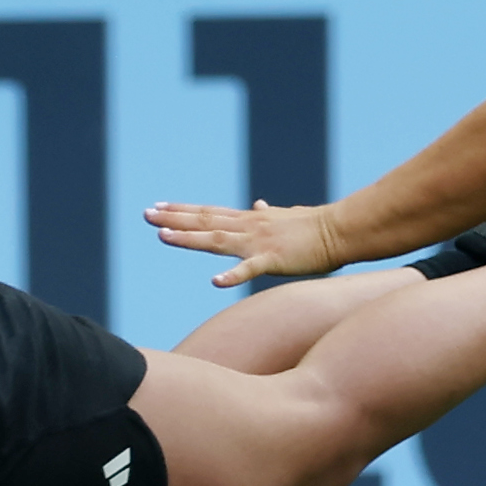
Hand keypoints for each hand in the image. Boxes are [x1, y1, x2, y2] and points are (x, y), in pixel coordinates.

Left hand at [143, 198, 348, 288]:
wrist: (340, 230)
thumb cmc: (314, 227)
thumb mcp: (284, 216)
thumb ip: (266, 214)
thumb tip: (258, 203)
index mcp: (249, 220)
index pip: (208, 212)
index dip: (181, 210)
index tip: (157, 206)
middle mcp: (248, 226)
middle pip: (204, 221)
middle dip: (173, 218)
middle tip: (146, 214)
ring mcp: (258, 242)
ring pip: (217, 239)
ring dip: (189, 238)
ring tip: (162, 236)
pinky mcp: (274, 259)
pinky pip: (250, 269)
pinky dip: (232, 275)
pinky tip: (215, 282)